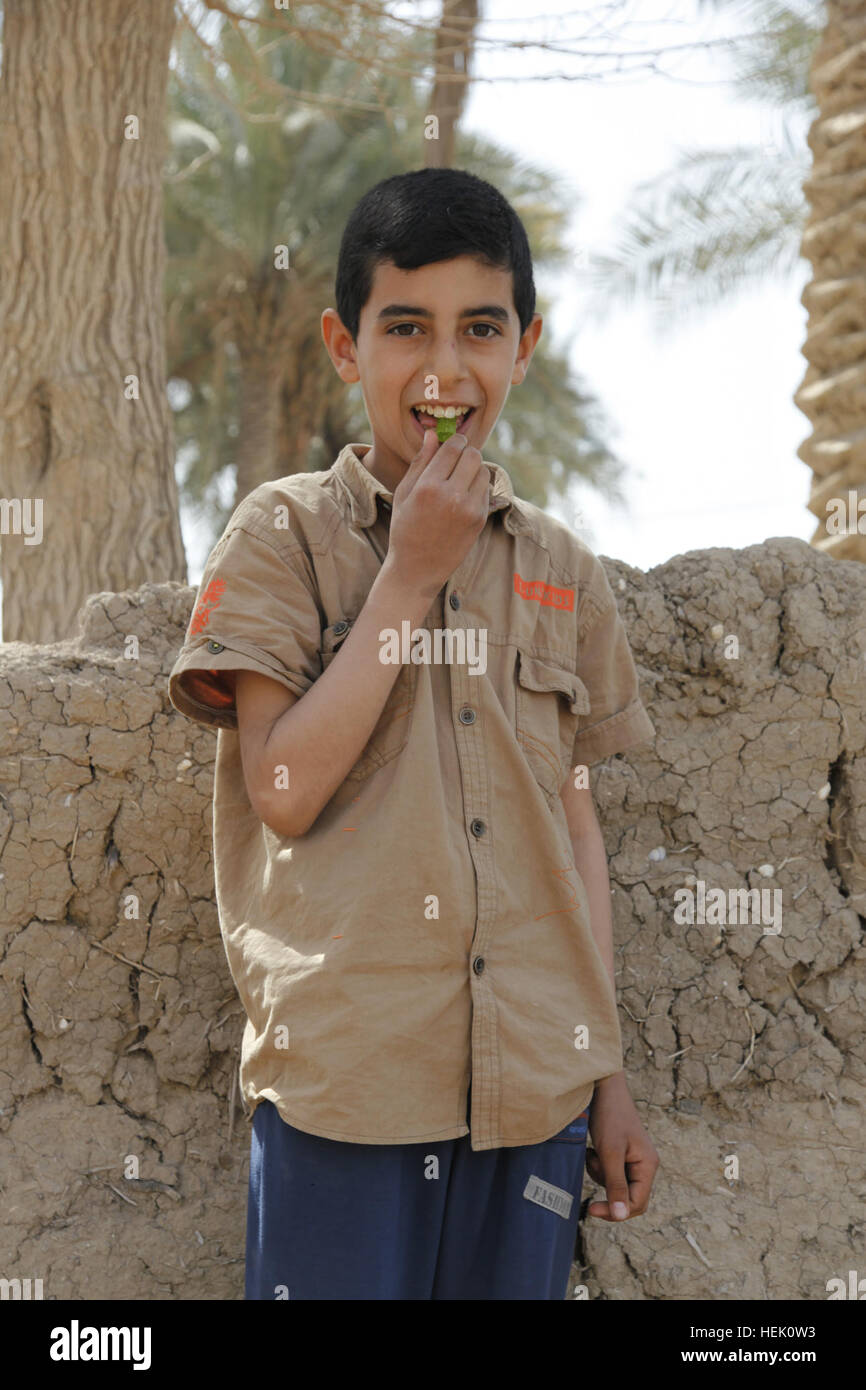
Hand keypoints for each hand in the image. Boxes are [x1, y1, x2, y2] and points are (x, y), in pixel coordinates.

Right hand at [385, 428, 489, 598]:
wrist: (417, 568)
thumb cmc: (405, 528)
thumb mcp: (404, 493)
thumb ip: (420, 461)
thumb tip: (432, 434)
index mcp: (428, 486)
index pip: (453, 447)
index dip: (454, 441)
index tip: (451, 446)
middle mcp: (451, 496)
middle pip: (473, 455)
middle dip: (466, 453)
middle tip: (456, 461)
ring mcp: (468, 509)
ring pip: (483, 471)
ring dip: (473, 470)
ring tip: (459, 480)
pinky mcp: (479, 520)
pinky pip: (486, 490)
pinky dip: (477, 488)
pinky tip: (462, 497)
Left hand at [585, 1072, 658, 1220]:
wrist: (602, 1086)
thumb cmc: (609, 1116)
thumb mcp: (610, 1152)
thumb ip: (615, 1184)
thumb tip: (621, 1216)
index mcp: (648, 1165)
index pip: (638, 1203)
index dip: (616, 1212)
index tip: (591, 1210)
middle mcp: (644, 1164)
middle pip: (628, 1197)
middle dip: (608, 1193)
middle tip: (589, 1186)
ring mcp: (633, 1158)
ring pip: (615, 1184)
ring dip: (600, 1175)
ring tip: (592, 1155)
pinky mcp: (620, 1153)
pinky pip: (610, 1172)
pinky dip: (598, 1165)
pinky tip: (592, 1150)